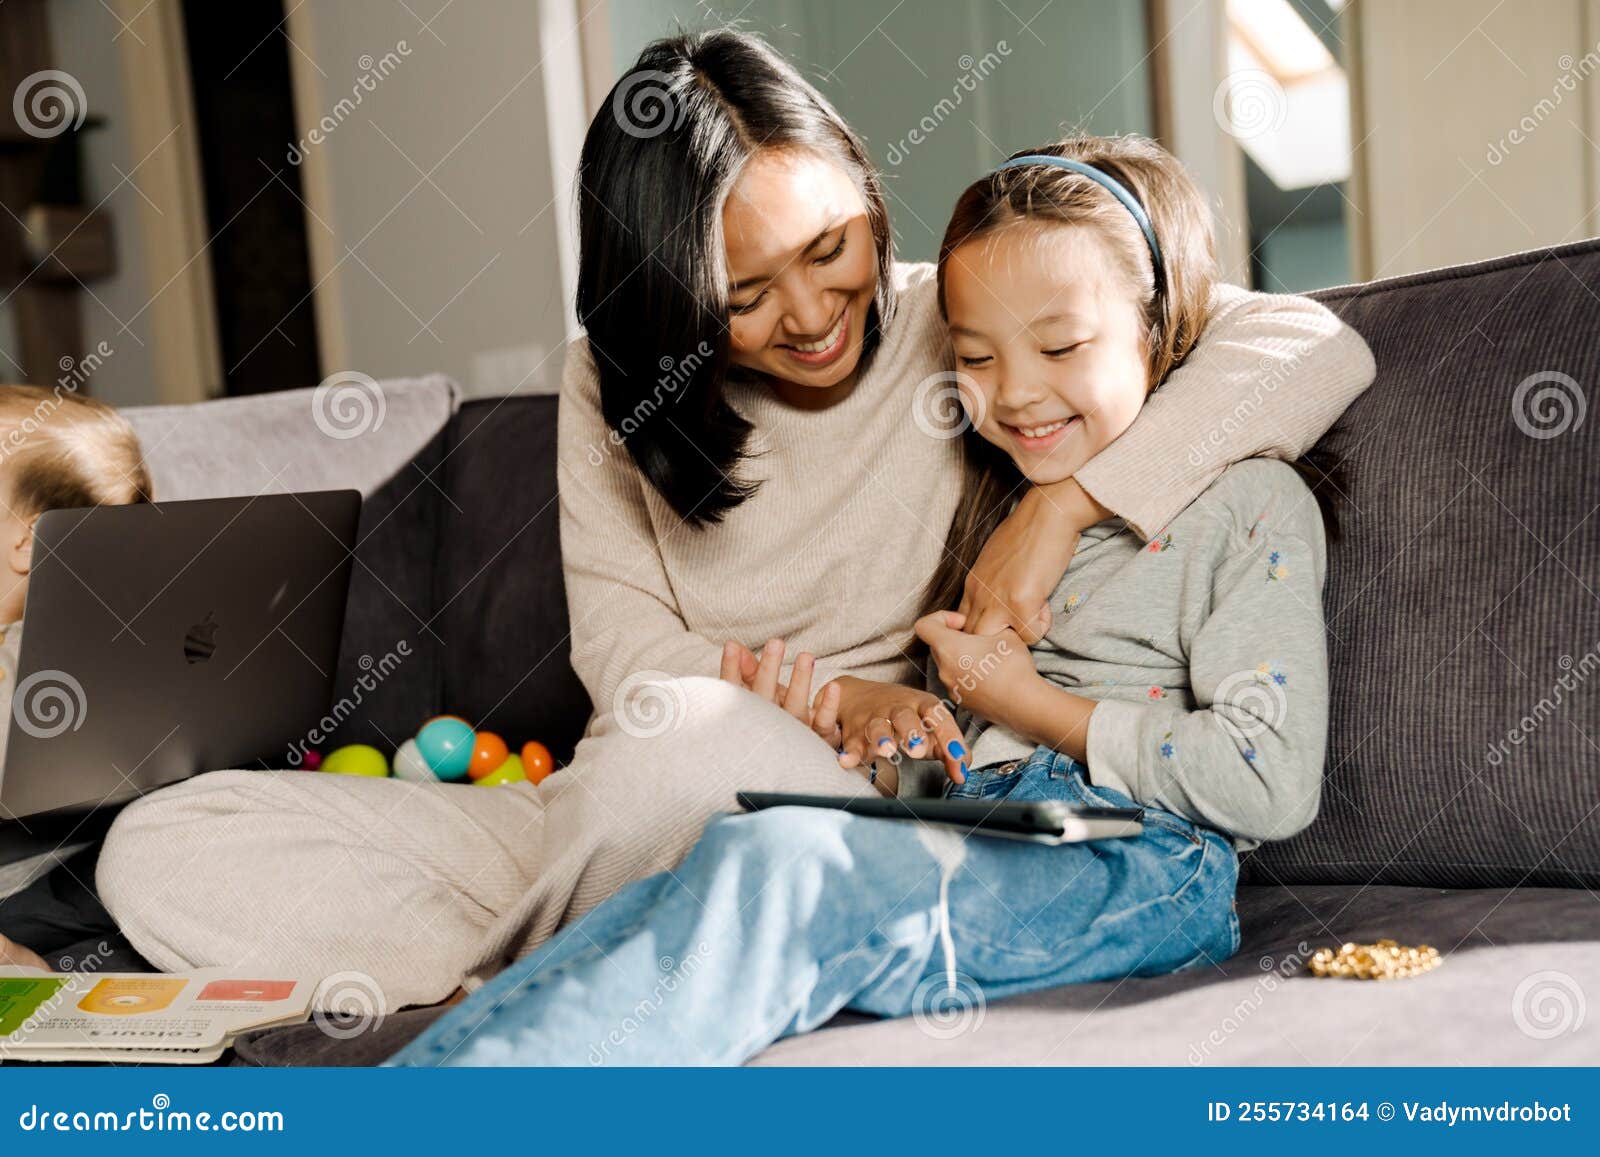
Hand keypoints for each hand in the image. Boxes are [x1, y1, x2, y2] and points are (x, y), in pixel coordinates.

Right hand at [720, 638, 840, 743]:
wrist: (796, 764)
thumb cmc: (775, 721)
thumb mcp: (760, 694)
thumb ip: (748, 672)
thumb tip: (734, 644)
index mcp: (750, 714)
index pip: (736, 690)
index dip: (731, 670)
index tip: (731, 646)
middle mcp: (768, 725)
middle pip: (765, 697)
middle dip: (769, 670)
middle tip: (775, 643)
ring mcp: (793, 733)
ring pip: (795, 709)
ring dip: (801, 682)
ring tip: (806, 656)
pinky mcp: (818, 738)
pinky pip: (823, 723)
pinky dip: (829, 706)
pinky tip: (834, 686)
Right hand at [828, 676, 967, 784]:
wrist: (859, 695)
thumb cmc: (906, 717)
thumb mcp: (930, 727)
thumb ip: (948, 750)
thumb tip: (962, 772)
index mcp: (922, 705)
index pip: (938, 716)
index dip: (949, 735)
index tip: (957, 756)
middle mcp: (898, 708)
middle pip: (904, 716)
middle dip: (912, 732)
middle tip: (918, 750)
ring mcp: (874, 718)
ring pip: (877, 726)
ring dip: (882, 738)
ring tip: (887, 751)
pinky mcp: (855, 732)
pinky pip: (852, 742)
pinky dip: (850, 752)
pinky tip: (847, 761)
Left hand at [915, 611, 1041, 725]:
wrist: (1024, 704)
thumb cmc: (1013, 666)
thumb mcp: (1004, 632)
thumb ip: (985, 624)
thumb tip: (981, 628)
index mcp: (948, 648)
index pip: (923, 626)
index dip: (941, 618)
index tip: (963, 624)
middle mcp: (943, 670)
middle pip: (936, 645)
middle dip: (954, 638)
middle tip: (978, 639)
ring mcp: (950, 688)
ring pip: (947, 664)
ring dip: (961, 658)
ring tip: (987, 659)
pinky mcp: (960, 701)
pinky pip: (957, 681)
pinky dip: (967, 675)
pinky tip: (990, 677)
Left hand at [958, 476, 1107, 641]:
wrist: (1047, 515)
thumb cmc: (1029, 532)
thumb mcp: (996, 559)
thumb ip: (992, 582)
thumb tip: (1001, 597)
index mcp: (973, 584)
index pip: (962, 623)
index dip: (984, 628)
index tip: (1004, 619)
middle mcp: (979, 595)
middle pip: (973, 638)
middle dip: (996, 639)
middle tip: (1018, 624)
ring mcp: (997, 602)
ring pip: (995, 643)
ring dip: (1016, 636)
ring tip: (1031, 614)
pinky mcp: (1019, 605)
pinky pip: (1030, 636)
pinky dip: (1041, 625)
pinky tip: (1045, 602)